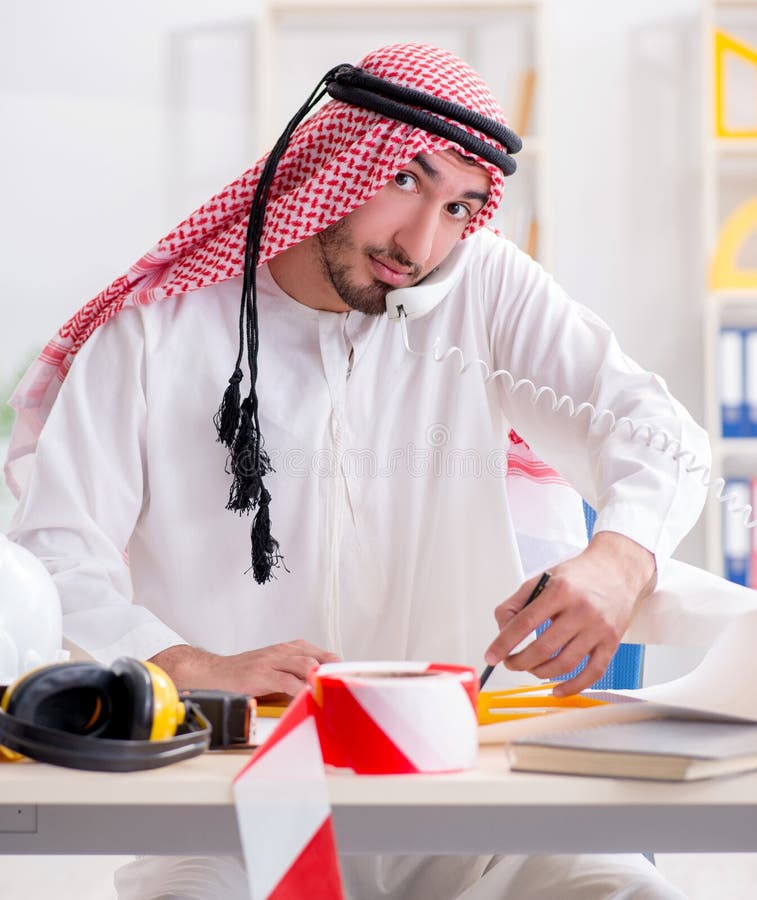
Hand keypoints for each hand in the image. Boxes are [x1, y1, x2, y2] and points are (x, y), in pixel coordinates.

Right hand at [148, 639, 340, 697]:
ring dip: (322, 679)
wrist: (212, 673)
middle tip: (350, 689)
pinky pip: (285, 681)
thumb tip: (320, 692)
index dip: (339, 667)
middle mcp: (283, 651)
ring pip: (305, 665)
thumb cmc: (244, 675)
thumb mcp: (274, 670)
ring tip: (335, 692)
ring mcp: (271, 661)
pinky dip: (300, 689)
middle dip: (336, 673)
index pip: (322, 654)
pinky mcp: (260, 675)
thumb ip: (295, 677)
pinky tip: (309, 698)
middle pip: (319, 657)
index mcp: (289, 649)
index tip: (354, 680)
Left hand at [484, 531, 655, 695]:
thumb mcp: (543, 578)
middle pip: (544, 647)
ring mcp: (598, 628)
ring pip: (565, 663)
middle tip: (510, 663)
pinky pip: (592, 673)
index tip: (492, 655)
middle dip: (520, 661)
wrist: (617, 570)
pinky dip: (572, 686)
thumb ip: (518, 602)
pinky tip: (557, 689)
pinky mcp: (612, 642)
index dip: (504, 643)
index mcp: (560, 591)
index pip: (525, 623)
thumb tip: (502, 630)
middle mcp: (581, 610)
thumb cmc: (579, 575)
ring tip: (530, 669)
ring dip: (540, 673)